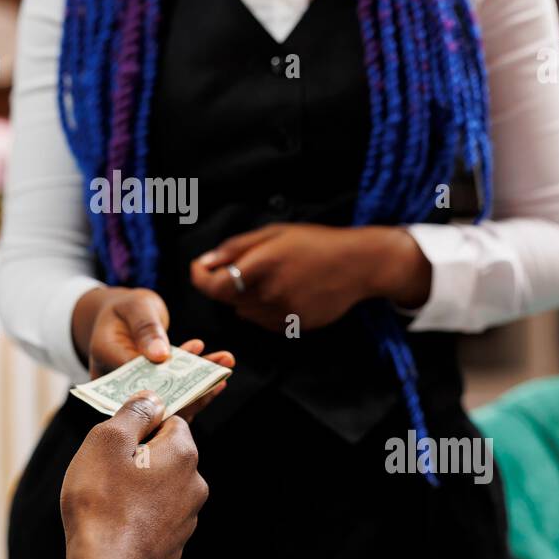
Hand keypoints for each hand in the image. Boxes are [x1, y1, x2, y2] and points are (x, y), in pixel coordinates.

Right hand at [61, 390, 208, 558]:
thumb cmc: (101, 500)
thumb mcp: (107, 440)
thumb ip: (132, 413)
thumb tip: (151, 398)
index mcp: (183, 453)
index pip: (171, 420)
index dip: (143, 424)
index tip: (119, 436)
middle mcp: (195, 485)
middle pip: (168, 455)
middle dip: (140, 457)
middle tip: (107, 468)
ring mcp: (187, 519)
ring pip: (162, 489)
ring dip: (140, 488)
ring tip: (107, 499)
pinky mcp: (174, 546)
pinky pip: (156, 519)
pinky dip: (139, 516)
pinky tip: (115, 523)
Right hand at [72, 289, 234, 402]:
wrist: (119, 317)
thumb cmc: (125, 308)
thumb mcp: (135, 307)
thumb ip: (146, 328)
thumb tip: (161, 355)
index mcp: (105, 364)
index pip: (138, 381)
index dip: (169, 382)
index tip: (197, 374)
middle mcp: (117, 385)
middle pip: (155, 396)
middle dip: (191, 388)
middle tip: (220, 375)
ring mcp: (134, 391)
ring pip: (169, 397)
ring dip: (200, 385)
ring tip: (224, 364)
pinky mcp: (150, 392)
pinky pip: (174, 393)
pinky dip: (197, 381)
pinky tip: (218, 365)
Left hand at [189, 224, 432, 331]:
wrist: (358, 264)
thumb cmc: (315, 243)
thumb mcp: (274, 233)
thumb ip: (236, 248)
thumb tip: (206, 262)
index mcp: (264, 263)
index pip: (214, 285)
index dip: (200, 277)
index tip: (200, 268)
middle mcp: (272, 292)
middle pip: (229, 298)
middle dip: (228, 282)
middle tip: (246, 265)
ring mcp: (284, 312)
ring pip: (245, 312)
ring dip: (247, 297)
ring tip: (272, 276)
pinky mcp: (294, 326)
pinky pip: (264, 321)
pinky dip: (264, 309)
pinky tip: (286, 290)